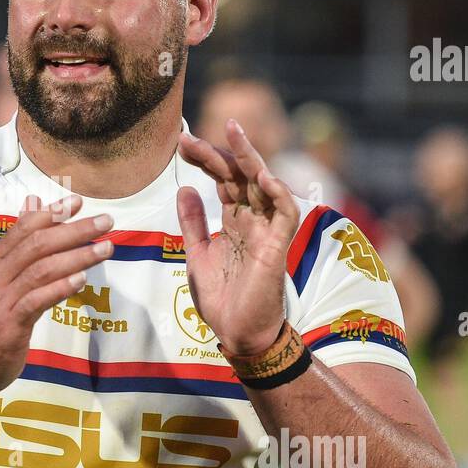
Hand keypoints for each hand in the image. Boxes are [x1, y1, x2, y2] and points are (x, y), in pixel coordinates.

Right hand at [0, 195, 113, 396]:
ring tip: (105, 249)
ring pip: (41, 270)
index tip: (78, 202)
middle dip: (74, 230)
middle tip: (105, 222)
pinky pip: (37, 301)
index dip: (52, 212)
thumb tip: (33, 203)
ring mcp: (2, 300)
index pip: (24, 228)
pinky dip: (61, 288)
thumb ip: (21, 241)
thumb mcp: (2, 276)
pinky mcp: (11, 325)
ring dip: (77, 257)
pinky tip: (82, 279)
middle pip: (37, 245)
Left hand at [176, 120, 299, 355]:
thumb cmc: (222, 298)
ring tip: (232, 133)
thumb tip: (184, 189)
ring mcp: (267, 230)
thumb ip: (193, 222)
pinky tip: (262, 175)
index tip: (181, 144)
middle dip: (218, 152)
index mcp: (235, 219)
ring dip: (249, 158)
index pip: (223, 179)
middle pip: (240, 175)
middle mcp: (253, 219)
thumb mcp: (198, 254)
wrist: (236, 333)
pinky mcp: (278, 246)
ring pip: (265, 184)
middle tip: (189, 137)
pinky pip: (286, 213)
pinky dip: (278, 192)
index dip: (205, 159)